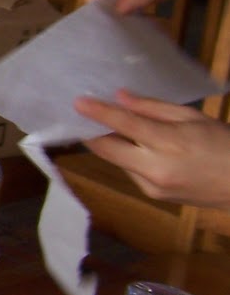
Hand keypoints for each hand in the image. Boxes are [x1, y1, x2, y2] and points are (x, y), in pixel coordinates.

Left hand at [74, 89, 229, 209]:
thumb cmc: (224, 143)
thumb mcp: (193, 117)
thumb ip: (153, 108)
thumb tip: (121, 98)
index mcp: (170, 143)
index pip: (125, 125)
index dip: (99, 113)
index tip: (78, 102)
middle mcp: (156, 168)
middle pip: (108, 150)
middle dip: (90, 133)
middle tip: (80, 117)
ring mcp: (152, 186)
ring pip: (117, 161)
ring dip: (109, 144)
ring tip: (107, 126)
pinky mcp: (153, 196)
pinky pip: (131, 171)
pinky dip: (127, 156)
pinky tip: (134, 146)